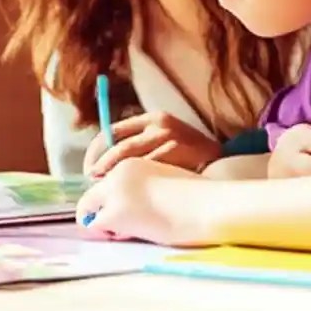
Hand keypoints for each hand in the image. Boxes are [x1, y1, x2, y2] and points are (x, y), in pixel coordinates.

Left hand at [75, 159, 221, 246]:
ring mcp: (115, 191)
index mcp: (133, 161)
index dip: (103, 197)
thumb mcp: (165, 178)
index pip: (103, 178)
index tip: (106, 210)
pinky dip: (106, 233)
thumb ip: (142, 185)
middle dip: (97, 211)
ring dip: (102, 223)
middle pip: (90, 195)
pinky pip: (96, 226)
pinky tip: (128, 234)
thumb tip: (127, 205)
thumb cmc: (200, 197)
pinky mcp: (116, 212)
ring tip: (125, 230)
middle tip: (112, 226)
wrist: (210, 205)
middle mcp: (120, 171)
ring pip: (88, 210)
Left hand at [83, 111, 221, 178]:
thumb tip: (102, 164)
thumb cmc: (187, 155)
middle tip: (94, 182)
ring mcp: (170, 139)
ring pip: (132, 160)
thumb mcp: (162, 141)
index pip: (112, 131)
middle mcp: (159, 125)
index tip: (89, 168)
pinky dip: (137, 182)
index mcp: (151, 118)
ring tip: (108, 188)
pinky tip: (131, 192)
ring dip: (116, 176)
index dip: (96, 151)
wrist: (222, 161)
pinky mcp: (180, 154)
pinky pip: (150, 170)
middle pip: (119, 146)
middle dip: (102, 166)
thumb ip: (137, 145)